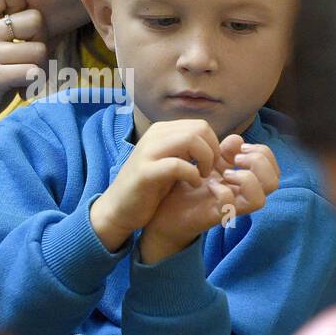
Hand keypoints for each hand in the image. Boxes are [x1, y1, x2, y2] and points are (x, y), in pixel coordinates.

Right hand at [0, 0, 48, 185]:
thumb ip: (13, 29)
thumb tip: (53, 16)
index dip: (22, 2)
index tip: (20, 30)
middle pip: (35, 18)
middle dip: (41, 42)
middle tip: (28, 63)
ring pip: (39, 48)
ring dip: (41, 68)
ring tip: (24, 80)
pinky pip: (32, 71)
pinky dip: (34, 85)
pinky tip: (21, 92)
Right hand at [89, 120, 219, 252]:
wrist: (118, 209)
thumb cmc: (148, 188)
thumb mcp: (170, 162)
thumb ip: (187, 150)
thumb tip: (217, 144)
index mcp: (161, 131)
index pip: (200, 125)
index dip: (214, 145)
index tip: (213, 165)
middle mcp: (154, 136)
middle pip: (199, 129)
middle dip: (212, 151)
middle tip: (210, 171)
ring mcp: (148, 152)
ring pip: (190, 140)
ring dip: (205, 159)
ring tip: (203, 176)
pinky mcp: (145, 172)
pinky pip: (178, 165)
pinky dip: (193, 174)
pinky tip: (194, 184)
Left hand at [139, 136, 279, 263]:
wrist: (164, 208)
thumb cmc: (187, 185)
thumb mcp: (209, 161)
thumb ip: (225, 150)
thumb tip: (238, 140)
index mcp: (244, 179)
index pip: (273, 168)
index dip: (262, 152)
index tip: (239, 147)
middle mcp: (242, 194)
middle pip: (274, 182)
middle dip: (259, 162)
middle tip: (235, 159)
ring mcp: (231, 206)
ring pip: (260, 199)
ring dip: (246, 179)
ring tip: (225, 173)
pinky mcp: (215, 215)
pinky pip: (230, 205)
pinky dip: (222, 192)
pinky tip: (208, 185)